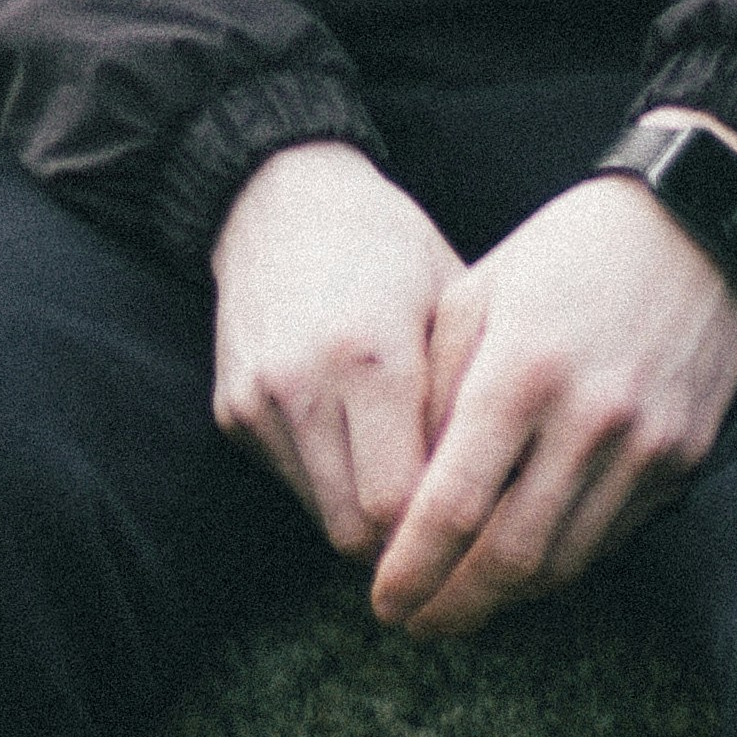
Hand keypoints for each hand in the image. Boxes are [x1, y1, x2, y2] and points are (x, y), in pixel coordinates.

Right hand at [210, 141, 462, 559]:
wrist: (282, 195)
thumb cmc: (388, 244)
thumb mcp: (449, 293)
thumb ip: (469, 390)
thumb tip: (505, 487)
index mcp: (373, 352)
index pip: (401, 503)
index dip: (438, 526)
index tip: (472, 524)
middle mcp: (305, 382)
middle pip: (357, 529)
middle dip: (401, 540)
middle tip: (442, 524)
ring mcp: (260, 399)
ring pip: (320, 515)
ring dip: (362, 516)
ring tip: (404, 486)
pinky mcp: (231, 409)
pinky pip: (288, 481)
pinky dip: (326, 482)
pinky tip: (355, 444)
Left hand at [366, 156, 736, 640]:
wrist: (688, 221)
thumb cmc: (561, 252)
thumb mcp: (476, 294)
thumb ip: (436, 389)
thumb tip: (403, 492)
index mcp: (522, 368)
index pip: (454, 505)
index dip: (414, 569)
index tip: (384, 600)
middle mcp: (589, 416)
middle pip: (511, 557)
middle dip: (455, 606)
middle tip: (417, 623)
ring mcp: (646, 443)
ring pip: (566, 561)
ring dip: (509, 595)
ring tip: (465, 597)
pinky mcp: (686, 457)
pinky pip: (614, 536)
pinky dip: (565, 559)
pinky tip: (529, 555)